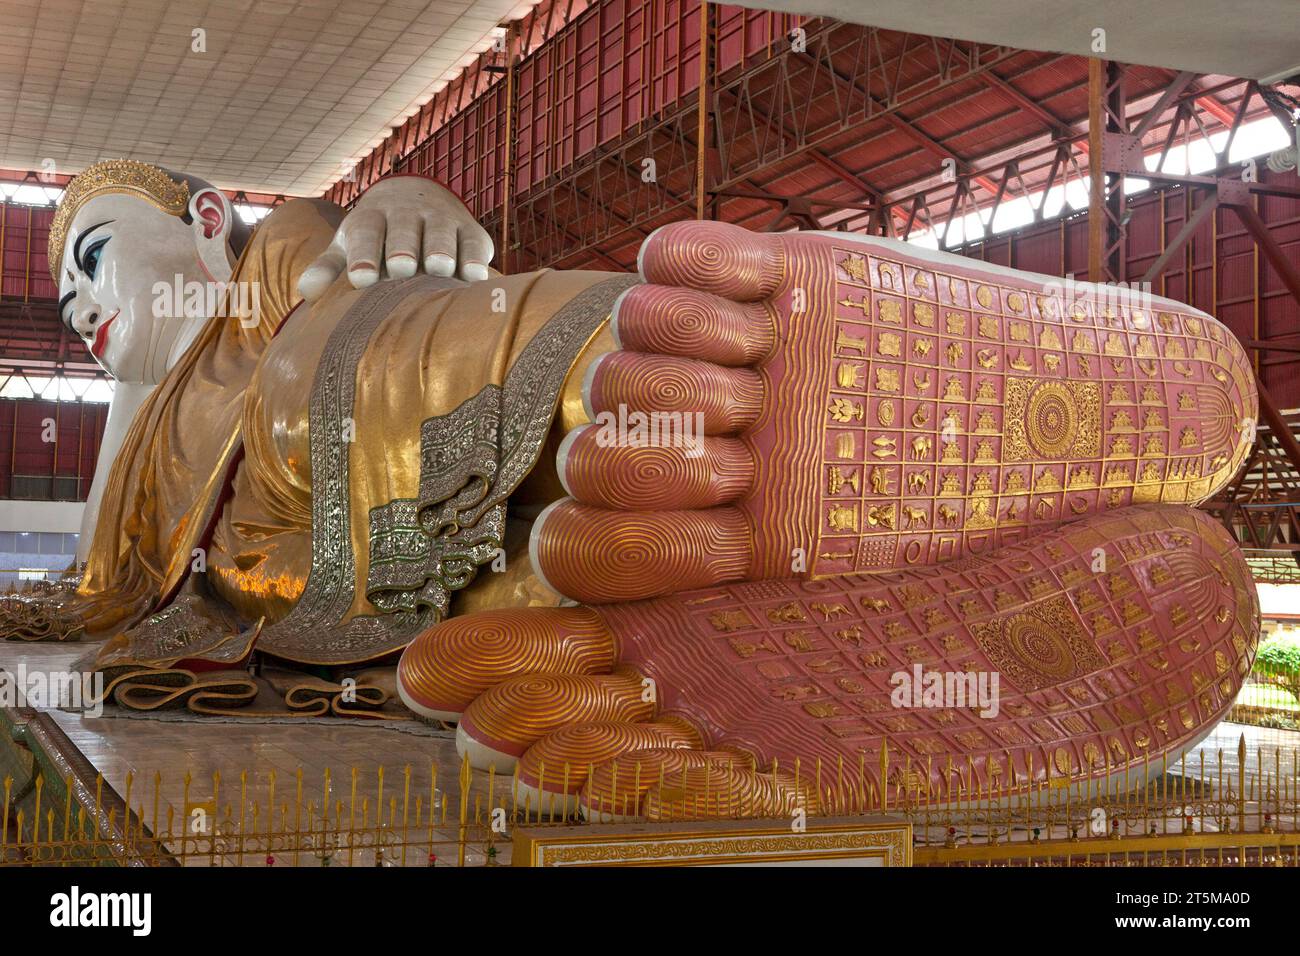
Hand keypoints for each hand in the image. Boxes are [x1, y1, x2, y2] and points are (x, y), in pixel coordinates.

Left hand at [298, 175, 494, 300]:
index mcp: (371, 217)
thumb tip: (306, 294)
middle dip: (402, 247)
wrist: (419, 197)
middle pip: (403, 229)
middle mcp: (407, 213)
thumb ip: (329, 268)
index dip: (363, 253)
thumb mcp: (349, 245)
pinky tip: (475, 277)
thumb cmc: (377, 234)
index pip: (366, 231)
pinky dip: (476, 258)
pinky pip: (475, 243)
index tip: (361, 278)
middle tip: (402, 268)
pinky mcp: (471, 231)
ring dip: (441, 249)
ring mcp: (442, 219)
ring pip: (441, 232)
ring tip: (440, 269)